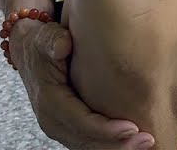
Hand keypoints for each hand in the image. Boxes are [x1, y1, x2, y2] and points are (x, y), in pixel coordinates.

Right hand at [10, 19, 154, 149]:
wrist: (29, 53)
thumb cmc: (41, 45)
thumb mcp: (45, 38)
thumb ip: (54, 40)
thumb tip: (63, 45)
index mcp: (49, 101)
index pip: (80, 122)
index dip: (106, 129)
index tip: (132, 127)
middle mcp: (52, 120)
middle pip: (87, 141)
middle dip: (117, 144)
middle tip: (147, 140)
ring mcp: (60, 126)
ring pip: (89, 147)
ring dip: (117, 148)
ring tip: (145, 143)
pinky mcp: (69, 127)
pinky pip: (89, 143)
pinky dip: (110, 145)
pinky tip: (132, 142)